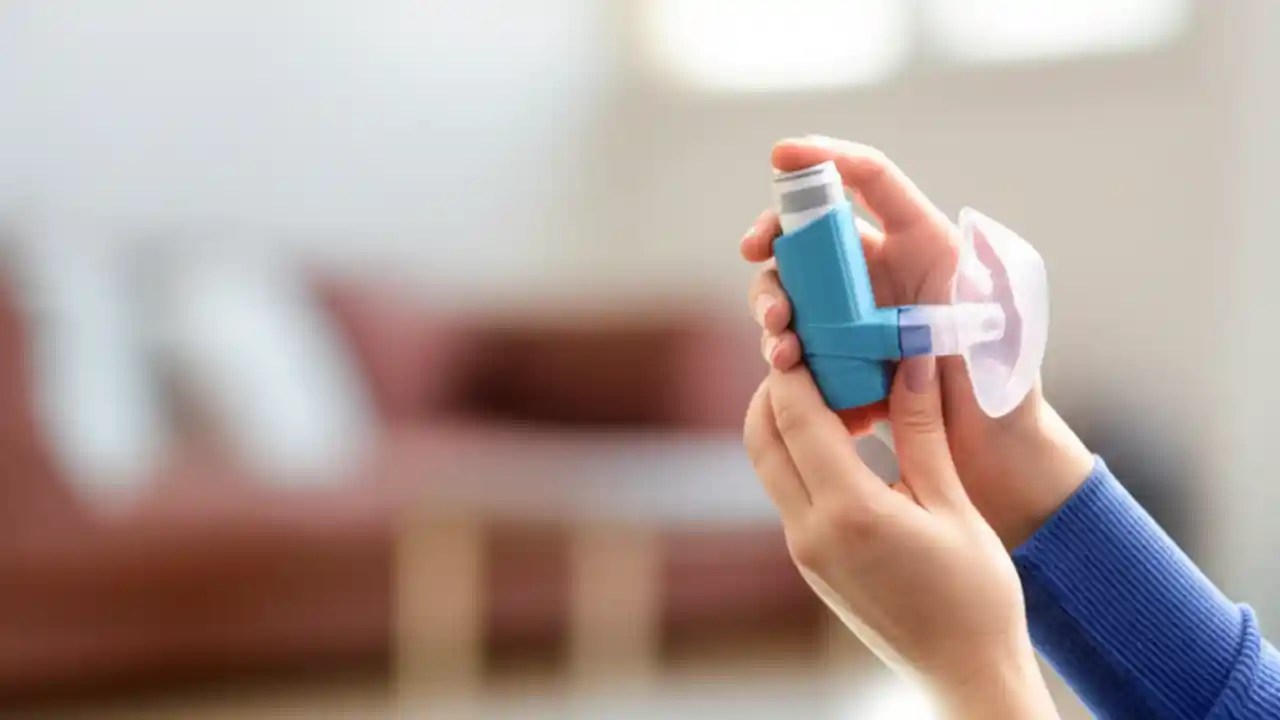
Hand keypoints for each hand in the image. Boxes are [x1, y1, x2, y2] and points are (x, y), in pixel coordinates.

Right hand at [744, 136, 1093, 546]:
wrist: (993, 457)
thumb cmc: (1008, 388)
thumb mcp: (1006, 327)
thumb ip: (992, 283)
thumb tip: (968, 237)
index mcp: (924, 245)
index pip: (870, 180)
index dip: (825, 158)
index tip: (781, 155)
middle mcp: (885, 270)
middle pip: (812, 235)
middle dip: (774, 244)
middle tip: (754, 260)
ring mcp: (857, 314)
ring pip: (794, 291)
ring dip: (772, 308)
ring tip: (779, 346)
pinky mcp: (840, 357)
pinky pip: (798, 345)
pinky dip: (783, 359)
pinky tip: (790, 381)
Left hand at [744, 354, 1056, 717]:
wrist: (966, 671)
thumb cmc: (976, 594)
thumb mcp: (952, 503)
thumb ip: (922, 429)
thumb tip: (911, 358)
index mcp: (849, 512)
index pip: (796, 419)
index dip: (793, 368)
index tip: (802, 330)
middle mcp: (811, 532)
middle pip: (762, 439)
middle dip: (775, 389)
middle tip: (810, 353)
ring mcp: (804, 552)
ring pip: (770, 466)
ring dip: (787, 422)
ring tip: (836, 390)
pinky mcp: (810, 563)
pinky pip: (789, 493)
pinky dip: (801, 455)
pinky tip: (844, 438)